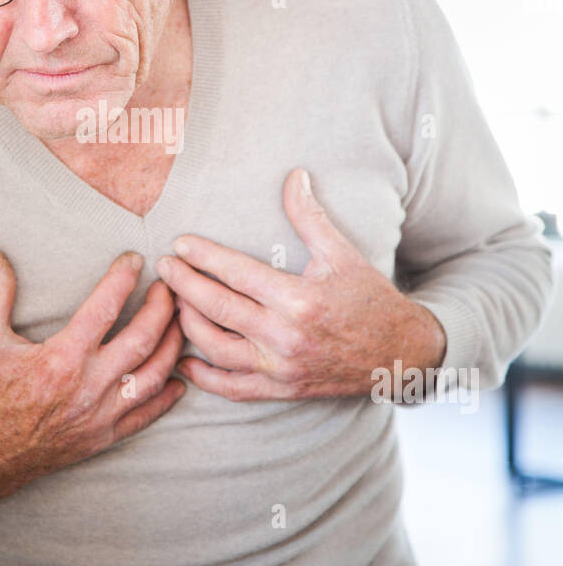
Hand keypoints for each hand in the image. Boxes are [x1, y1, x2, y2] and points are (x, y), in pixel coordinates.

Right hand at [0, 251, 185, 509]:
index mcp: (62, 359)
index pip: (105, 308)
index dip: (123, 278)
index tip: (134, 259)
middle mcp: (88, 387)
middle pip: (143, 339)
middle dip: (162, 308)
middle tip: (169, 287)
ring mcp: (99, 415)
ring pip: (153, 376)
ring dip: (173, 346)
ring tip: (181, 322)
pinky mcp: (102, 437)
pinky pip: (145, 416)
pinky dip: (166, 397)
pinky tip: (178, 380)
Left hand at [155, 167, 446, 401]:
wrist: (401, 354)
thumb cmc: (369, 299)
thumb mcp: (342, 254)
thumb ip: (309, 216)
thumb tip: (293, 175)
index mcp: (299, 299)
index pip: (236, 273)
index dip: (203, 256)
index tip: (179, 244)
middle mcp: (285, 336)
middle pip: (218, 308)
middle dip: (184, 285)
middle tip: (164, 267)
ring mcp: (281, 367)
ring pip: (216, 348)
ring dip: (188, 324)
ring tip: (174, 302)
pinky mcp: (281, 390)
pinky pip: (232, 388)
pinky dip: (203, 376)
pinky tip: (184, 358)